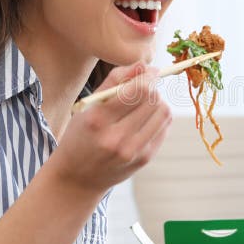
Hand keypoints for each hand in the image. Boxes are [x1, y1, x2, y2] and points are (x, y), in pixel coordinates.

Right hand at [51, 63, 171, 194]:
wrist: (78, 178)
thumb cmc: (82, 135)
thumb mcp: (89, 106)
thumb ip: (114, 81)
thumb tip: (143, 65)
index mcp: (97, 120)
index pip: (137, 90)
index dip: (148, 76)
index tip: (150, 71)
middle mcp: (116, 138)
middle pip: (153, 99)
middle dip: (152, 87)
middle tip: (144, 86)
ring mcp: (132, 151)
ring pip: (163, 112)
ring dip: (158, 101)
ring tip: (144, 103)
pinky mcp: (144, 158)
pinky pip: (164, 127)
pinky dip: (159, 117)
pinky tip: (146, 118)